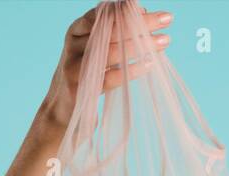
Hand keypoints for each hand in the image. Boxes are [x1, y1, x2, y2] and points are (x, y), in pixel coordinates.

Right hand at [35, 5, 174, 140]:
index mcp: (76, 31)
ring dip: (141, 45)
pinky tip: (149, 64)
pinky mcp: (80, 89)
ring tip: (165, 41)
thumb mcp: (94, 51)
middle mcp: (73, 45)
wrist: (61, 112)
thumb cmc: (84, 78)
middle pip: (111, 29)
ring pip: (111, 51)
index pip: (102, 13)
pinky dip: (132, 70)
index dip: (125, 9)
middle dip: (141, 22)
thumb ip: (111, 33)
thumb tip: (140, 9)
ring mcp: (74, 67)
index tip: (146, 8)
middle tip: (167, 18)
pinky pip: (110, 78)